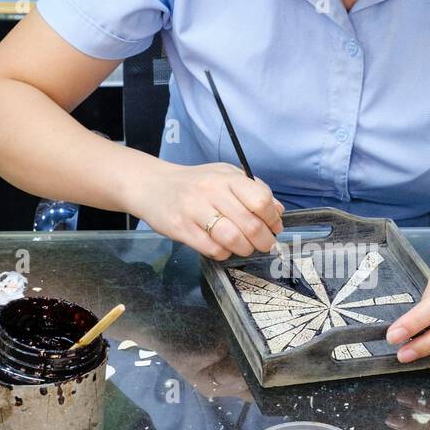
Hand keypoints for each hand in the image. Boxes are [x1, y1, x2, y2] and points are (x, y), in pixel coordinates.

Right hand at [135, 161, 283, 258]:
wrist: (152, 185)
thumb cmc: (195, 183)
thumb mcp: (225, 176)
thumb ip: (253, 190)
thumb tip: (278, 210)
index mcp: (227, 178)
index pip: (261, 200)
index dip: (273, 219)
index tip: (274, 228)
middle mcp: (211, 191)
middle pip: (250, 224)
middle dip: (263, 241)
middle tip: (264, 244)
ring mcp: (194, 210)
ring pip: (232, 239)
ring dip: (245, 249)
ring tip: (244, 248)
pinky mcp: (181, 228)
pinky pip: (212, 249)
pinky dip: (223, 253)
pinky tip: (222, 248)